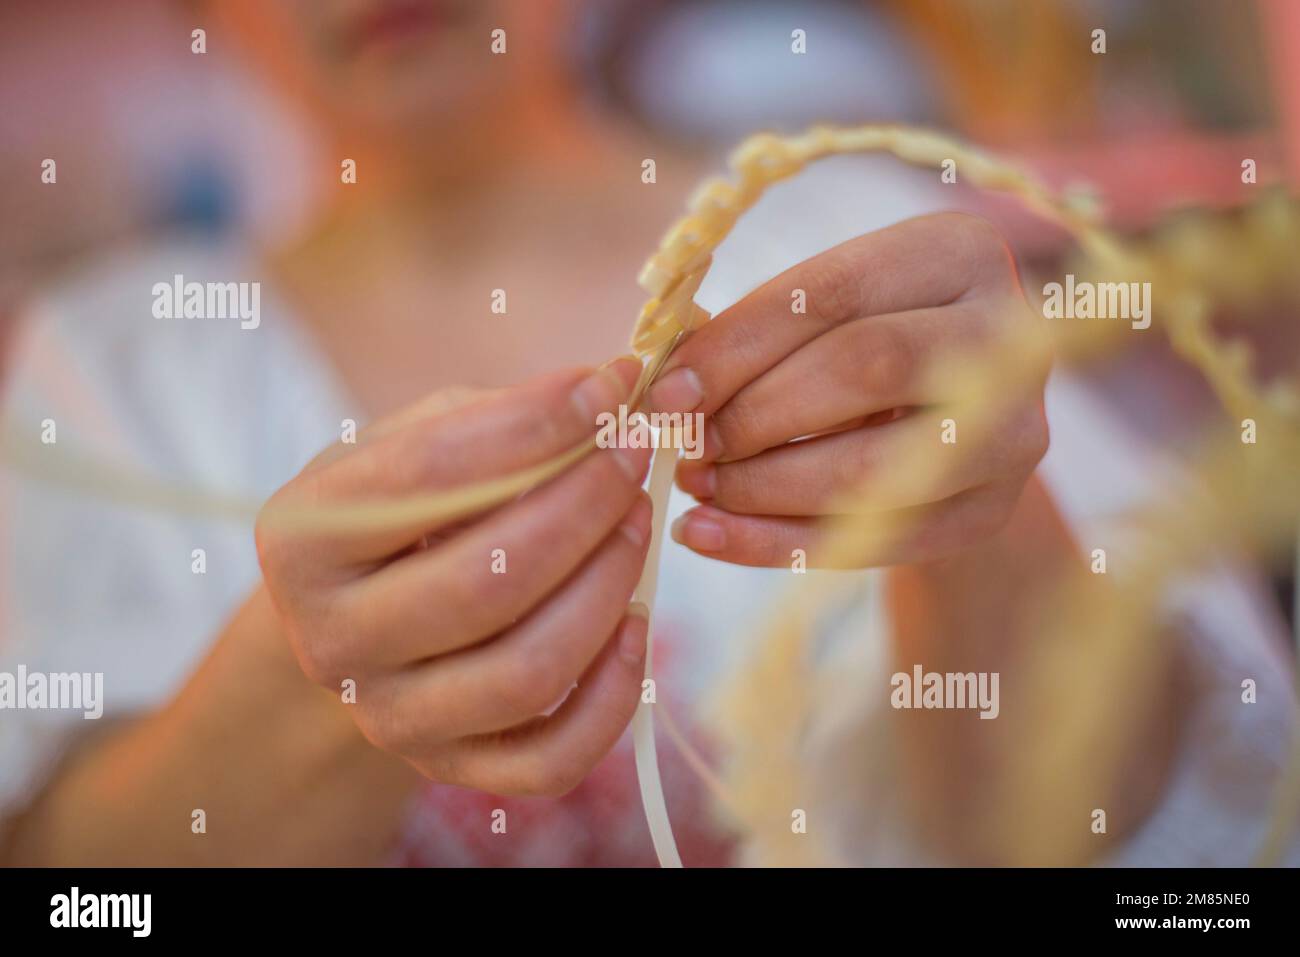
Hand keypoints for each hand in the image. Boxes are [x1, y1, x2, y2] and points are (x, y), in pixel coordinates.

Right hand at [256, 359, 652, 795]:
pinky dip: (613, 695)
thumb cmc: (401, 514)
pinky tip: (635, 625)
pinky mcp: (448, 768)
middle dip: (584, 506)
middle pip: (487, 583)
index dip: (535, 425)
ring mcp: (388, 717)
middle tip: (634, 453)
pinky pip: (550, 759)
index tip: (610, 386)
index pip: (430, 475)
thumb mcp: (412, 443)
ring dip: (607, 588)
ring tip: (638, 524)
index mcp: (304, 538)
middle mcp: (332, 638)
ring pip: (527, 672)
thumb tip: (610, 391)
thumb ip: (495, 418)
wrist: (355, 622)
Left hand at [645, 212, 1049, 567]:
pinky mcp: (991, 510)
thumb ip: (756, 331)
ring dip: (762, 488)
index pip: (832, 293)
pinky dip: (778, 545)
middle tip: (688, 443)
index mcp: (956, 252)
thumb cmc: (866, 341)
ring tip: (697, 488)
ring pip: (872, 469)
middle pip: (863, 369)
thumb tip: (671, 387)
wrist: (956, 415)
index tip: (667, 391)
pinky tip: (712, 535)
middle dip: (754, 415)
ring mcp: (1011, 431)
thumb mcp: (826, 311)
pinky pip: (873, 541)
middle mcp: (1009, 337)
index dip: (737, 346)